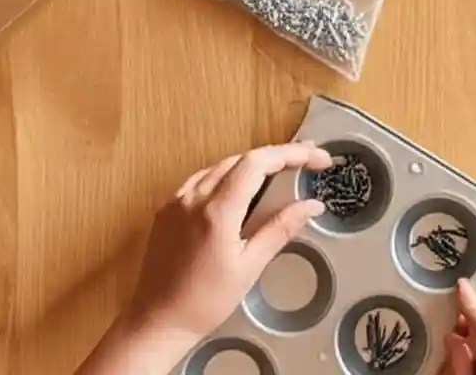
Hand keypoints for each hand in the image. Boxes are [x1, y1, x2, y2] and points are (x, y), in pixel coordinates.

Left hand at [78, 142, 330, 374]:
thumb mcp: (249, 266)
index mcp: (217, 210)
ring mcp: (177, 201)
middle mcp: (194, 197)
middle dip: (277, 156)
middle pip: (241, 159)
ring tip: (281, 171)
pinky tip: (240, 189)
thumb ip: (280, 229)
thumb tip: (312, 205)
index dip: (292, 154)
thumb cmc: (205, 302)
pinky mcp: (167, 210)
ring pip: (220, 166)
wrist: (158, 321)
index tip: (318, 159)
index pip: (259, 163)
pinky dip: (227, 176)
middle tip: (307, 162)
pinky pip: (201, 179)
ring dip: (252, 164)